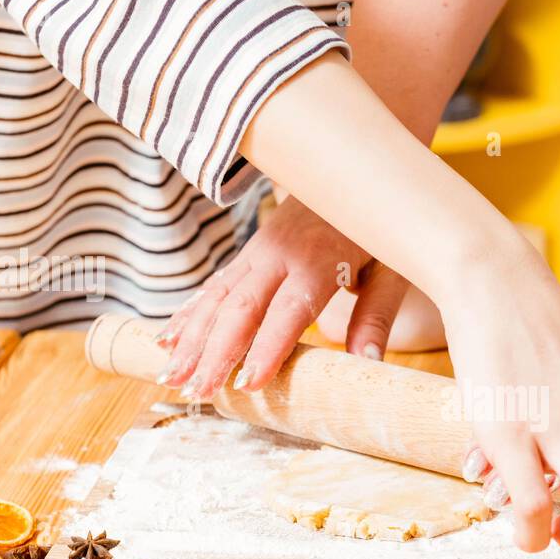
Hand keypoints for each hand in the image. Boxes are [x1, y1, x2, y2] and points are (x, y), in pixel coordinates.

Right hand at [156, 198, 410, 397]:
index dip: (267, 348)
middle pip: (240, 307)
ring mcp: (259, 251)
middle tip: (197, 392)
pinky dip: (190, 313)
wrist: (355, 166)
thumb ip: (377, 316)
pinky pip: (216, 285)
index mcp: (319, 259)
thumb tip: (368, 365)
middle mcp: (280, 253)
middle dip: (214, 352)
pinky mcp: (250, 253)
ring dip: (191, 338)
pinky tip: (167, 338)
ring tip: (170, 376)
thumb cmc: (378, 226)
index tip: (248, 383)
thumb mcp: (392, 268)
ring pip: (218, 298)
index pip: (288, 311)